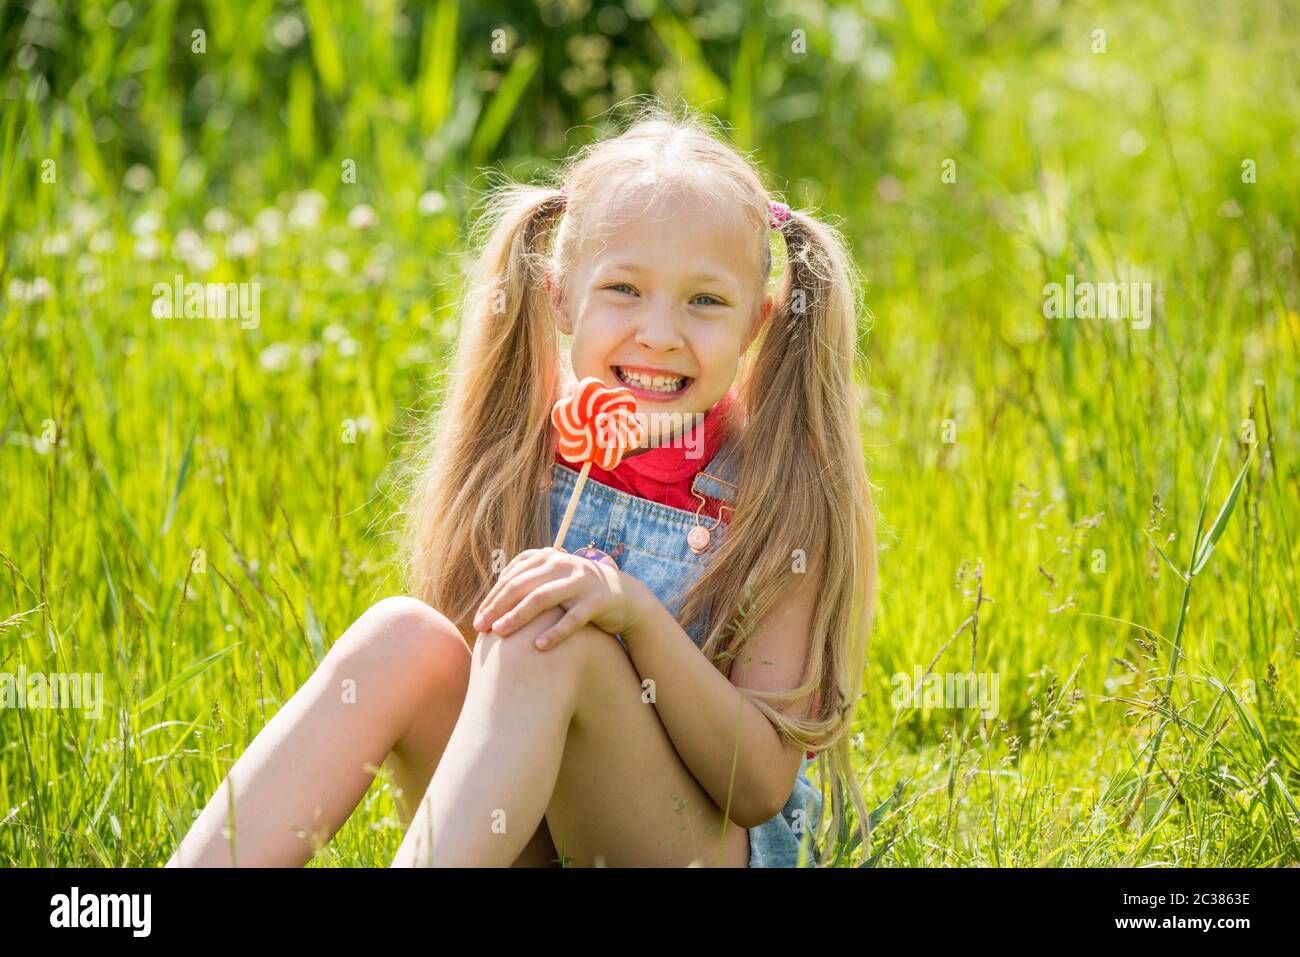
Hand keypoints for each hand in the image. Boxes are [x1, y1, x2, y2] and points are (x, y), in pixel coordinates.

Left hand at [472, 546, 643, 649]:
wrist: (621, 595)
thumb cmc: (575, 592)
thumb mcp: (552, 579)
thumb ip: (527, 580)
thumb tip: (491, 596)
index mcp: (547, 557)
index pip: (511, 577)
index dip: (492, 598)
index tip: (478, 620)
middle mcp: (562, 564)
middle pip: (522, 585)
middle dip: (498, 607)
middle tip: (481, 628)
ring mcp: (580, 581)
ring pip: (543, 598)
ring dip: (518, 616)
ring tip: (500, 633)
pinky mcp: (596, 601)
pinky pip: (573, 618)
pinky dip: (555, 632)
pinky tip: (539, 647)